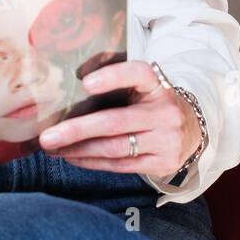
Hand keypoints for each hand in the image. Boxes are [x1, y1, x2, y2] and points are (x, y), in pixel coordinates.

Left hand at [36, 61, 201, 177]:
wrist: (192, 131)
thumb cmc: (152, 103)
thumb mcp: (144, 87)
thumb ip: (117, 84)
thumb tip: (65, 89)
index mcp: (158, 85)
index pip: (138, 74)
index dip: (112, 77)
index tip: (85, 83)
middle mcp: (165, 112)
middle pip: (115, 121)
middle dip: (76, 130)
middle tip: (47, 136)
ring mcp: (166, 140)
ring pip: (114, 148)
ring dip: (79, 150)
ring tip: (53, 149)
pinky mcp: (162, 163)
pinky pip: (120, 165)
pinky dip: (92, 162)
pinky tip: (73, 158)